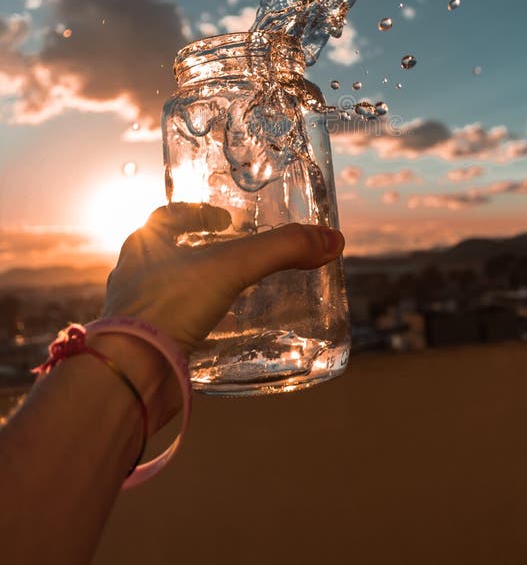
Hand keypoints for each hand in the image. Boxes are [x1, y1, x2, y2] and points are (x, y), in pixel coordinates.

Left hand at [103, 203, 344, 355]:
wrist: (131, 374)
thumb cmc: (170, 307)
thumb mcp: (232, 267)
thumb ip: (282, 249)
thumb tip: (333, 240)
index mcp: (145, 244)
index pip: (168, 216)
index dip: (197, 213)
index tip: (225, 219)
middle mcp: (136, 274)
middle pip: (169, 253)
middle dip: (200, 251)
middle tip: (235, 254)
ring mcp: (136, 312)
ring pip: (169, 290)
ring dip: (198, 288)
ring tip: (234, 293)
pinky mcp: (144, 345)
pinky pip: (173, 327)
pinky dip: (197, 325)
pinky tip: (222, 333)